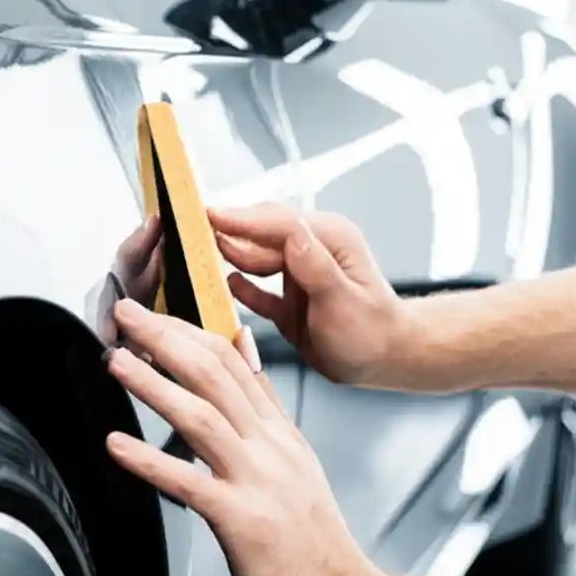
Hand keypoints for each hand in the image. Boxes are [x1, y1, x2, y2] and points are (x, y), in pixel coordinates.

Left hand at [104, 298, 386, 575]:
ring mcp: (259, 483)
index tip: (154, 313)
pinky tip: (116, 444)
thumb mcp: (297, 465)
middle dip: (165, 337)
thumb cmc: (316, 548)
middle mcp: (271, 450)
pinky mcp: (243, 523)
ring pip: (201, 416)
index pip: (234, 362)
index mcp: (281, 435)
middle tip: (126, 313)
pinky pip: (188, 483)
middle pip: (215, 375)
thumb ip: (268, 412)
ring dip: (152, 384)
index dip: (189, 330)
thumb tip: (246, 359)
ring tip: (115, 361)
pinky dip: (148, 461)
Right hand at [210, 204, 416, 388]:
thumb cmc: (373, 333)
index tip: (207, 215)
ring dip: (229, 255)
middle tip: (188, 230)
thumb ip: (316, 267)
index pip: (277, 221)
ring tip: (195, 253)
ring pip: (255, 258)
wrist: (387, 360)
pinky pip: (258, 290)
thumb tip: (291, 233)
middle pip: (260, 235)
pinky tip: (223, 283)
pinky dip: (241, 286)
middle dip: (227, 231)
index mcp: (328, 239)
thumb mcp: (343, 301)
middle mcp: (311, 250)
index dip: (241, 218)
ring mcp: (298, 273)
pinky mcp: (290, 299)